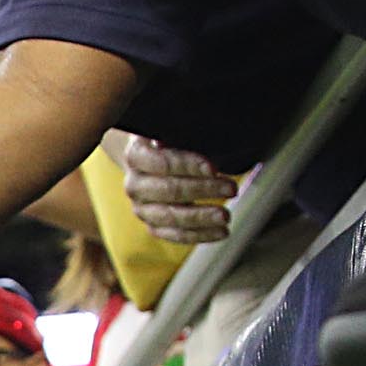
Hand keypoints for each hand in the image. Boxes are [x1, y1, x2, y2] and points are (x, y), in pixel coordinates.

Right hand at [115, 135, 238, 246]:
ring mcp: (142, 208)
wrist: (149, 161)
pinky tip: (220, 232)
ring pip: (171, 216)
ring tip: (226, 216)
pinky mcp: (153, 226)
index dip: (188, 165)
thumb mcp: (173, 130)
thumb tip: (215, 132)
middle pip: (169, 191)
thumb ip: (186, 133)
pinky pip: (175, 234)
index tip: (213, 168)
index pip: (162, 162)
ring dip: (202, 217)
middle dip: (203, 190)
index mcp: (136, 155)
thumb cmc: (169, 142)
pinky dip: (200, 235)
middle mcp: (134, 184)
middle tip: (231, 189)